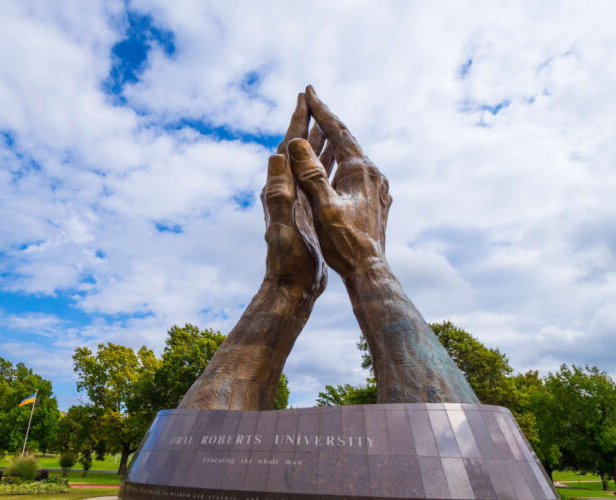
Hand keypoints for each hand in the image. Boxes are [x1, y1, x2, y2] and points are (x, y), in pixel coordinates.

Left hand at [262, 93, 326, 295]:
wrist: (292, 287)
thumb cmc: (288, 260)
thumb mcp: (282, 225)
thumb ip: (278, 193)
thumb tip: (276, 155)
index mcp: (279, 189)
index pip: (288, 147)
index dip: (297, 121)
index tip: (304, 96)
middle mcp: (286, 192)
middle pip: (299, 151)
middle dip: (309, 126)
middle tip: (318, 101)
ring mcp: (297, 203)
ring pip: (312, 166)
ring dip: (321, 145)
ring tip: (333, 127)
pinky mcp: (308, 214)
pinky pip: (320, 183)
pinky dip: (329, 169)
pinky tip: (340, 166)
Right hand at [287, 86, 392, 277]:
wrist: (370, 271)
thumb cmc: (345, 244)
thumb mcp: (323, 209)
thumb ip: (311, 175)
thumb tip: (296, 143)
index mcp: (360, 171)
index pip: (338, 132)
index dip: (321, 111)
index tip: (309, 91)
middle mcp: (373, 175)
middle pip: (349, 138)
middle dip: (329, 119)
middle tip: (314, 98)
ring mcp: (378, 188)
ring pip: (354, 155)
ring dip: (336, 139)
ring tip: (324, 127)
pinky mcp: (376, 201)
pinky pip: (357, 171)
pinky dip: (343, 159)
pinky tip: (341, 165)